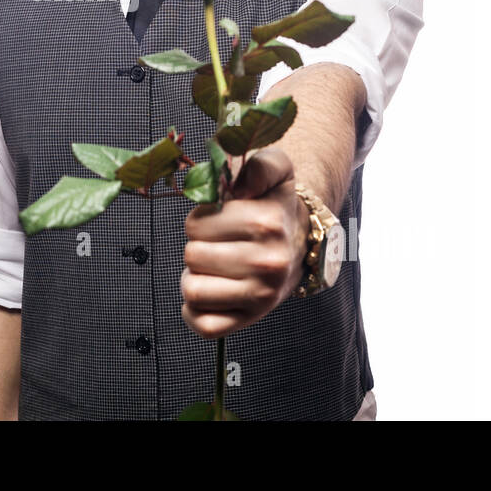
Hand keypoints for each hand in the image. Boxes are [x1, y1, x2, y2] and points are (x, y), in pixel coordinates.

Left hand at [180, 147, 306, 338]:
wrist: (299, 244)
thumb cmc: (274, 205)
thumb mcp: (275, 168)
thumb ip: (258, 164)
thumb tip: (238, 187)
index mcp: (266, 224)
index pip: (195, 225)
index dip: (200, 219)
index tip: (221, 219)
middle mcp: (268, 264)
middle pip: (192, 256)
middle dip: (198, 246)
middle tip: (219, 244)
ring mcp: (260, 297)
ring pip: (192, 289)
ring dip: (194, 277)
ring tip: (214, 267)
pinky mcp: (249, 321)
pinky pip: (203, 325)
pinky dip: (195, 311)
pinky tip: (210, 292)